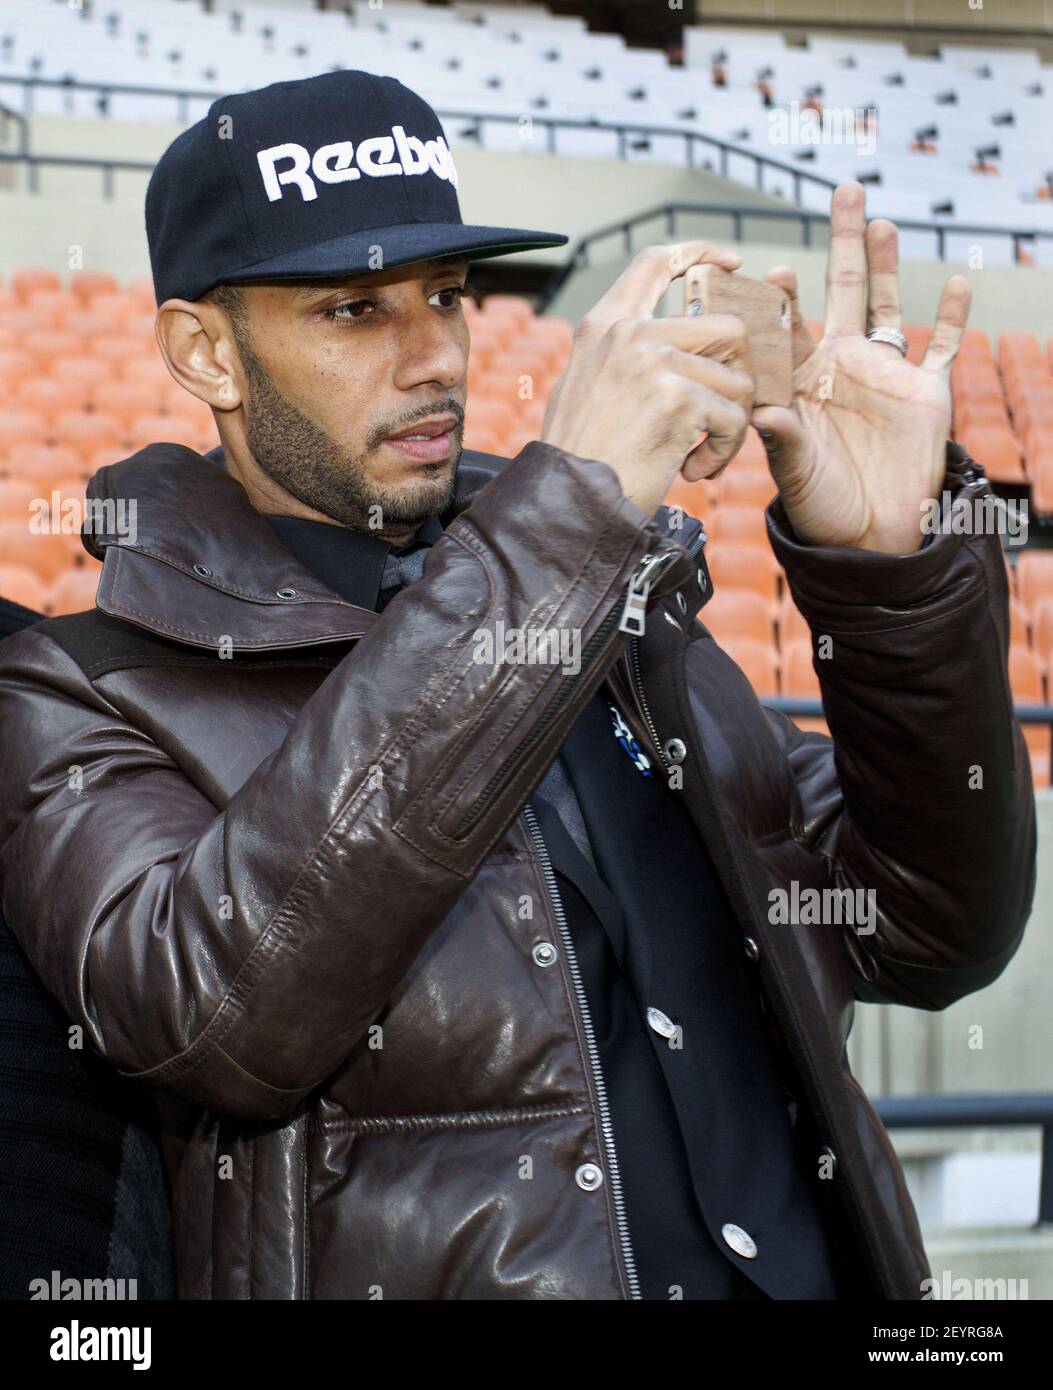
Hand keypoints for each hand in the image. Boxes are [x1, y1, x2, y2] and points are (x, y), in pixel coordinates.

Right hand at [541, 241, 755, 516]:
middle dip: (735, 378)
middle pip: (727, 328)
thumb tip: (668, 341)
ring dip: (729, 426)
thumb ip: (619, 355)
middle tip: (717, 420)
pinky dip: (723, 451)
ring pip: (739, 380)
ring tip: (697, 456)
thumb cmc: (580, 459)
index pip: (656, 261)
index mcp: (604, 325)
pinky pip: (734, 418)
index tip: (731, 264)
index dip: (700, 254)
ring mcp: (654, 362)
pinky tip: (692, 470)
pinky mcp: (678, 398)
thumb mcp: (583, 387)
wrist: (569, 504)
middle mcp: (629, 333)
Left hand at [753, 181, 970, 553]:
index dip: (782, 300)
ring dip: (888, 265)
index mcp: (801, 380)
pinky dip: (952, 319)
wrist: (868, 535)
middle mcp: (841, 366)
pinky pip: (941, 347)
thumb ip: (781, 438)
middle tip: (842, 191)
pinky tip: (958, 285)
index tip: (771, 274)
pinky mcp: (925, 391)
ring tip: (881, 223)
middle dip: (844, 243)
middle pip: (843, 291)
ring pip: (888, 305)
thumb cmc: (819, 504)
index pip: (790, 327)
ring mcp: (885, 374)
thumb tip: (762, 411)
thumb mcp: (795, 471)